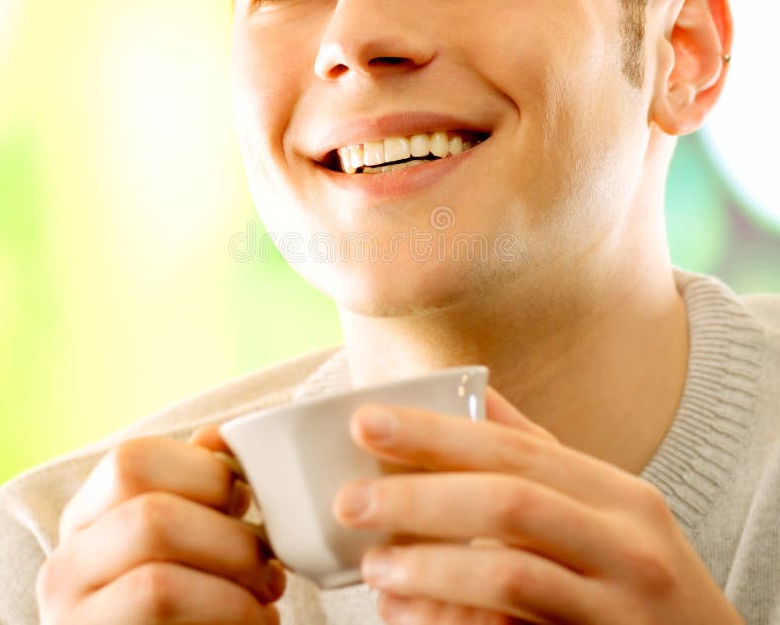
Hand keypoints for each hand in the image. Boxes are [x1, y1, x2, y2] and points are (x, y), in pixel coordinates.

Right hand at [37, 426, 283, 623]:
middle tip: (268, 557)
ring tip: (268, 591)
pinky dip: (231, 614)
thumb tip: (218, 436)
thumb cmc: (192, 592)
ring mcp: (73, 619)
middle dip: (229, 535)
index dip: (204, 470)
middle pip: (149, 518)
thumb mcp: (189, 532)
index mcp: (87, 517)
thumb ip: (196, 483)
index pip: (132, 461)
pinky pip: (167, 620)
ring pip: (158, 583)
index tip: (245, 498)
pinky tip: (257, 619)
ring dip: (233, 585)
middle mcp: (66, 566)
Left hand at [333, 388, 744, 624]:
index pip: (514, 447)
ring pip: (509, 574)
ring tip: (373, 565)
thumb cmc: (636, 566)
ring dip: (429, 567)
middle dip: (420, 497)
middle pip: (509, 502)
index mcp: (615, 492)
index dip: (436, 432)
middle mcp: (626, 542)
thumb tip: (474, 387)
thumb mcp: (602, 503)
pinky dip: (452, 623)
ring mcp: (619, 608)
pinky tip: (409, 615)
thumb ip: (537, 449)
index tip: (367, 421)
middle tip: (351, 500)